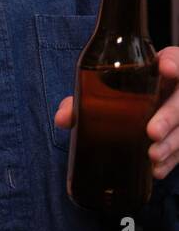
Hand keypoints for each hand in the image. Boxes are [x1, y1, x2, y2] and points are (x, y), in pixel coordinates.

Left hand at [54, 45, 178, 179]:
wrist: (145, 96)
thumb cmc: (123, 89)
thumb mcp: (108, 85)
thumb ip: (85, 96)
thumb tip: (62, 118)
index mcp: (160, 68)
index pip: (174, 59)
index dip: (173, 63)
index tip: (166, 68)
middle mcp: (176, 88)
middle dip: (169, 116)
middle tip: (152, 132)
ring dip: (172, 144)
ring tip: (152, 156)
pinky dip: (171, 161)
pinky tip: (157, 171)